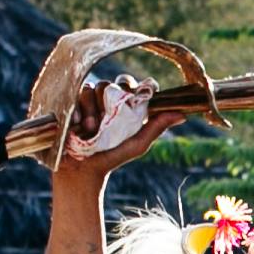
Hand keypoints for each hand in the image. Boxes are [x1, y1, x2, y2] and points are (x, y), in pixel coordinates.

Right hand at [59, 76, 178, 173]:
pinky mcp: (71, 102)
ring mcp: (89, 101)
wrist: (80, 170)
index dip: (134, 87)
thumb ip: (156, 127)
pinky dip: (79, 109)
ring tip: (90, 130)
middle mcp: (108, 101)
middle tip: (107, 120)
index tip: (133, 98)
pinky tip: (77, 125)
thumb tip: (183, 115)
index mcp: (125, 107)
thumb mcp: (137, 144)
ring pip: (95, 86)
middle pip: (114, 83)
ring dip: (93, 109)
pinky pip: (78, 92)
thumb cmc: (111, 158)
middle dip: (111, 99)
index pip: (132, 85)